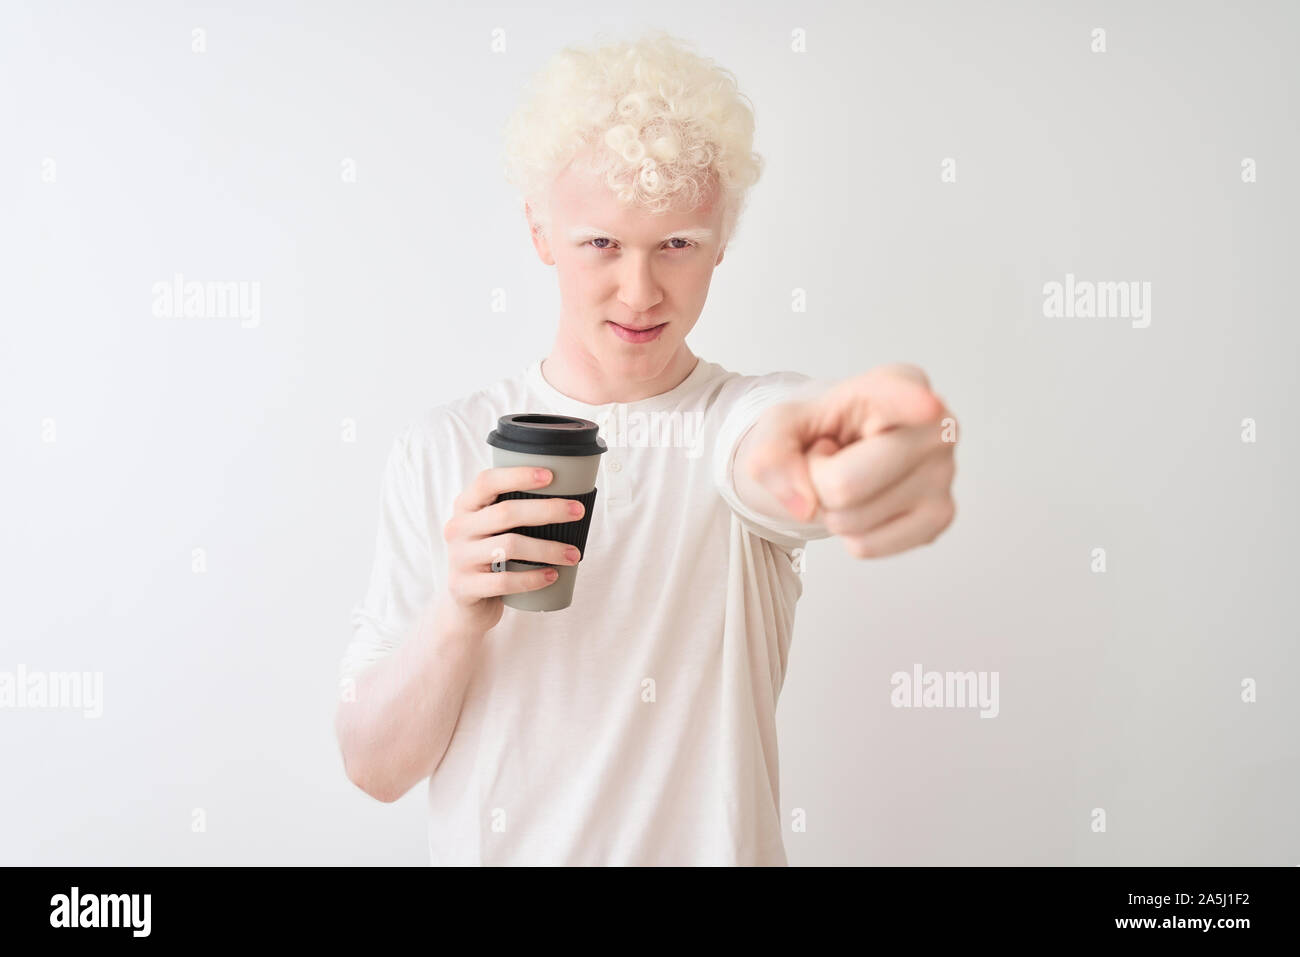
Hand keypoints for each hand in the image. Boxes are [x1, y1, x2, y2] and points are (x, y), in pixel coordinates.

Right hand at [438, 466, 584, 633]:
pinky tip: (552, 575)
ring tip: (573, 554)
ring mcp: (459, 559)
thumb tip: (569, 499)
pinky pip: (505, 581)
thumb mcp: (492, 530)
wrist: (466, 604)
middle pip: (505, 513)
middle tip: (578, 512)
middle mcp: (457, 529)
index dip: (518, 475)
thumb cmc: (491, 558)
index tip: (551, 475)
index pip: (487, 481)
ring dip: (548, 549)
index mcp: (465, 506)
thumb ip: (514, 513)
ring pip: (509, 547)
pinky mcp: (464, 587)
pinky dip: (533, 578)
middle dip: (547, 510)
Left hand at [742, 363, 956, 557]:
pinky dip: (849, 533)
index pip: (903, 399)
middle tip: (829, 456)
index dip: (912, 404)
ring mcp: (945, 475)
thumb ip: (772, 451)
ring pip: (852, 521)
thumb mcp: (782, 424)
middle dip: (816, 481)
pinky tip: (865, 500)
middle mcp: (936, 428)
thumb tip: (806, 506)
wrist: (845, 454)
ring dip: (831, 508)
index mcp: (899, 384)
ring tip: (848, 474)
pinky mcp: (940, 517)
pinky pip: (866, 546)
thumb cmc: (823, 428)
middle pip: (844, 484)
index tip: (928, 406)